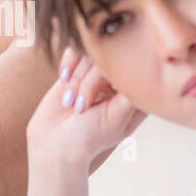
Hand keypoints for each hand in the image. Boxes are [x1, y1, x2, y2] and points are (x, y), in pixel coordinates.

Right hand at [26, 46, 147, 169]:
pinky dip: (68, 65)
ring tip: (70, 104)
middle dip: (90, 85)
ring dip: (76, 81)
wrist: (53, 145)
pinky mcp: (77, 66)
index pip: (133, 68)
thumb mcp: (117, 117)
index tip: (103, 100)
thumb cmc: (88, 138)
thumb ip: (133, 91)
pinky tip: (64, 81)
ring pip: (90, 54)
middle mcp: (118, 81)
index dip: (115, 79)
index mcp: (135, 94)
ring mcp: (98, 73)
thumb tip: (142, 65)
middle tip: (81, 108)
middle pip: (109, 60)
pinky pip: (75, 49)